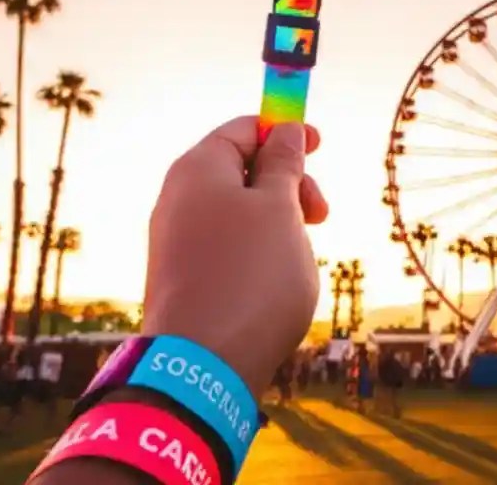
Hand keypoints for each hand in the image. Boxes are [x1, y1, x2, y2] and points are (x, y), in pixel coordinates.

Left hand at [143, 116, 327, 395]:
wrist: (204, 366)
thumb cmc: (250, 276)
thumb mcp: (280, 208)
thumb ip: (283, 164)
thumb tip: (282, 131)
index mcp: (198, 169)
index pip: (243, 129)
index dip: (284, 131)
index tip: (318, 145)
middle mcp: (178, 199)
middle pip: (240, 169)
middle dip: (287, 183)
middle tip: (320, 215)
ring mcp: (176, 240)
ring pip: (238, 212)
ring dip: (278, 222)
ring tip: (298, 258)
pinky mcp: (182, 277)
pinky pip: (227, 247)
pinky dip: (258, 252)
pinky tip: (275, 284)